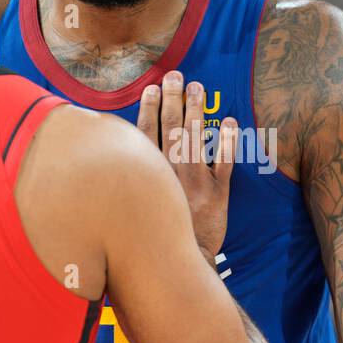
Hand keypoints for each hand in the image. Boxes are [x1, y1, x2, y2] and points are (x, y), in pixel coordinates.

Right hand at [136, 70, 238, 259]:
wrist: (176, 265)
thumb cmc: (148, 239)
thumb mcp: (132, 209)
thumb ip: (127, 182)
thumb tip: (113, 159)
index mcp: (151, 175)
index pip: (148, 134)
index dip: (150, 108)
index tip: (152, 87)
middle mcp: (172, 173)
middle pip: (172, 129)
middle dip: (173, 99)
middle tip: (176, 76)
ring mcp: (196, 182)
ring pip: (196, 139)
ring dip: (197, 111)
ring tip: (197, 88)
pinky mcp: (218, 193)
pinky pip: (225, 162)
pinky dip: (228, 142)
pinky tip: (230, 122)